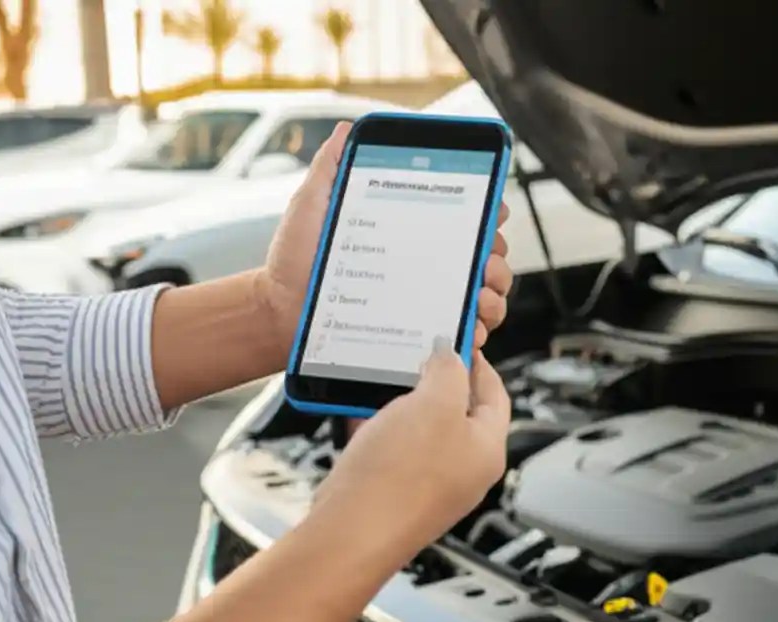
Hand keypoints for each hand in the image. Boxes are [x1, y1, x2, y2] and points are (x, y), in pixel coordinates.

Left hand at [255, 123, 514, 363]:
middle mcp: (426, 264)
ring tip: (476, 295)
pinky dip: (476, 331)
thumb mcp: (313, 203)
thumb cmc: (296, 258)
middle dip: (498, 256)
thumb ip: (332, 166)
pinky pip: (465, 335)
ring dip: (494, 294)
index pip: (466, 216)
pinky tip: (468, 327)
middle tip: (484, 261)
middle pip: (488, 256)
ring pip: (487, 295)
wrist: (280, 309)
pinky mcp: (421, 334)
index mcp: (412, 229)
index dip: (489, 211)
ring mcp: (427, 300)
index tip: (493, 211)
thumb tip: (350, 129)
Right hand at [312, 343, 511, 547]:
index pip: (495, 394)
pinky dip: (379, 428)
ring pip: (422, 430)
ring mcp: (430, 485)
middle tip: (417, 357)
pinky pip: (392, 450)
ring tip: (385, 384)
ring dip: (404, 404)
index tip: (459, 340)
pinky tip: (360, 418)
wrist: (351, 533)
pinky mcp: (397, 492)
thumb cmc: (398, 479)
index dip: (477, 363)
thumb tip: (450, 352)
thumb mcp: (434, 403)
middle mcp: (464, 471)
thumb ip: (449, 370)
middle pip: (459, 412)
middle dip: (436, 381)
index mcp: (488, 450)